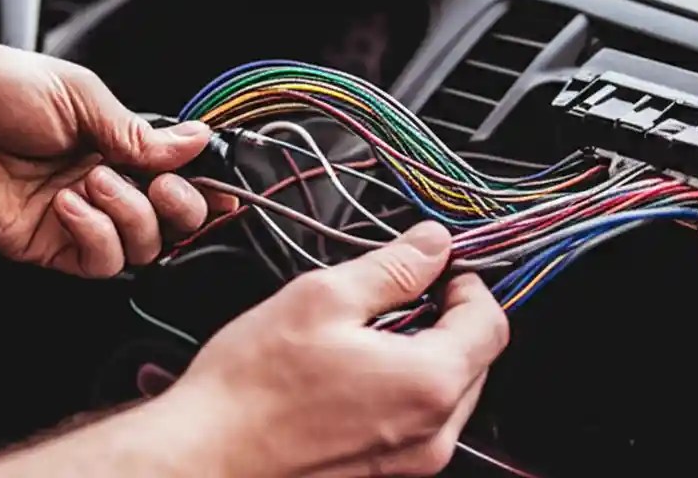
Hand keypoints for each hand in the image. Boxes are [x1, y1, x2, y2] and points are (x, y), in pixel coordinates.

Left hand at [0, 38, 226, 276]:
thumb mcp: (82, 96)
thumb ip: (139, 132)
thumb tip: (195, 141)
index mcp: (115, 143)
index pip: (176, 178)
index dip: (203, 189)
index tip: (220, 189)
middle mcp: (102, 184)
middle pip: (168, 223)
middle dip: (178, 207)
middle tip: (161, 185)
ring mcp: (77, 218)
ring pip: (139, 248)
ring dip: (128, 215)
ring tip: (92, 180)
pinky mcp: (48, 245)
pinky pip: (97, 262)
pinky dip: (95, 235)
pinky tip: (70, 204)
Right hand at [158, 222, 509, 476]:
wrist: (205, 457)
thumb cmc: (253, 387)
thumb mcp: (324, 298)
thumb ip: (393, 268)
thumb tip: (434, 243)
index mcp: (429, 383)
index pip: (491, 322)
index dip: (469, 282)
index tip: (439, 265)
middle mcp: (433, 432)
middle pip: (476, 360)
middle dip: (449, 317)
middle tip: (400, 291)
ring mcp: (411, 461)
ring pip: (447, 391)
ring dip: (425, 353)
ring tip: (366, 332)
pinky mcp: (385, 474)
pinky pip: (417, 421)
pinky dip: (401, 387)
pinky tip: (352, 371)